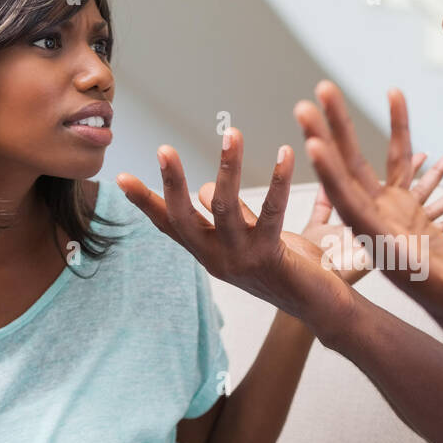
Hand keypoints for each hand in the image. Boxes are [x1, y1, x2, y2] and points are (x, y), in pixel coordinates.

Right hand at [117, 129, 352, 325]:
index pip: (170, 226)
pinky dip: (277, 180)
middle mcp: (219, 259)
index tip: (119, 178)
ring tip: (232, 133)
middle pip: (184, 219)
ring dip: (229, 168)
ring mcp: (242, 260)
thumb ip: (233, 216)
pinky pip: (271, 212)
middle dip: (172, 183)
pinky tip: (285, 153)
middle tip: (163, 148)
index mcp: (210, 253)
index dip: (145, 203)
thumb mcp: (252, 238)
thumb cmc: (291, 270)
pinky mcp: (271, 257)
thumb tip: (208, 187)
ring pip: (226, 208)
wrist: (322, 309)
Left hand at [297, 81, 442, 341]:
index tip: (312, 145)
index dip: (334, 178)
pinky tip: (394, 94)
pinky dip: (397, 129)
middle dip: (325, 141)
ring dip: (343, 128)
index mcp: (391, 252)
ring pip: (362, 165)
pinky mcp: (408, 208)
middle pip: (346, 179)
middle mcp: (380, 231)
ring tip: (325, 88)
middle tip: (303, 103)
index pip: (355, 210)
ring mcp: (391, 217)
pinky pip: (400, 161)